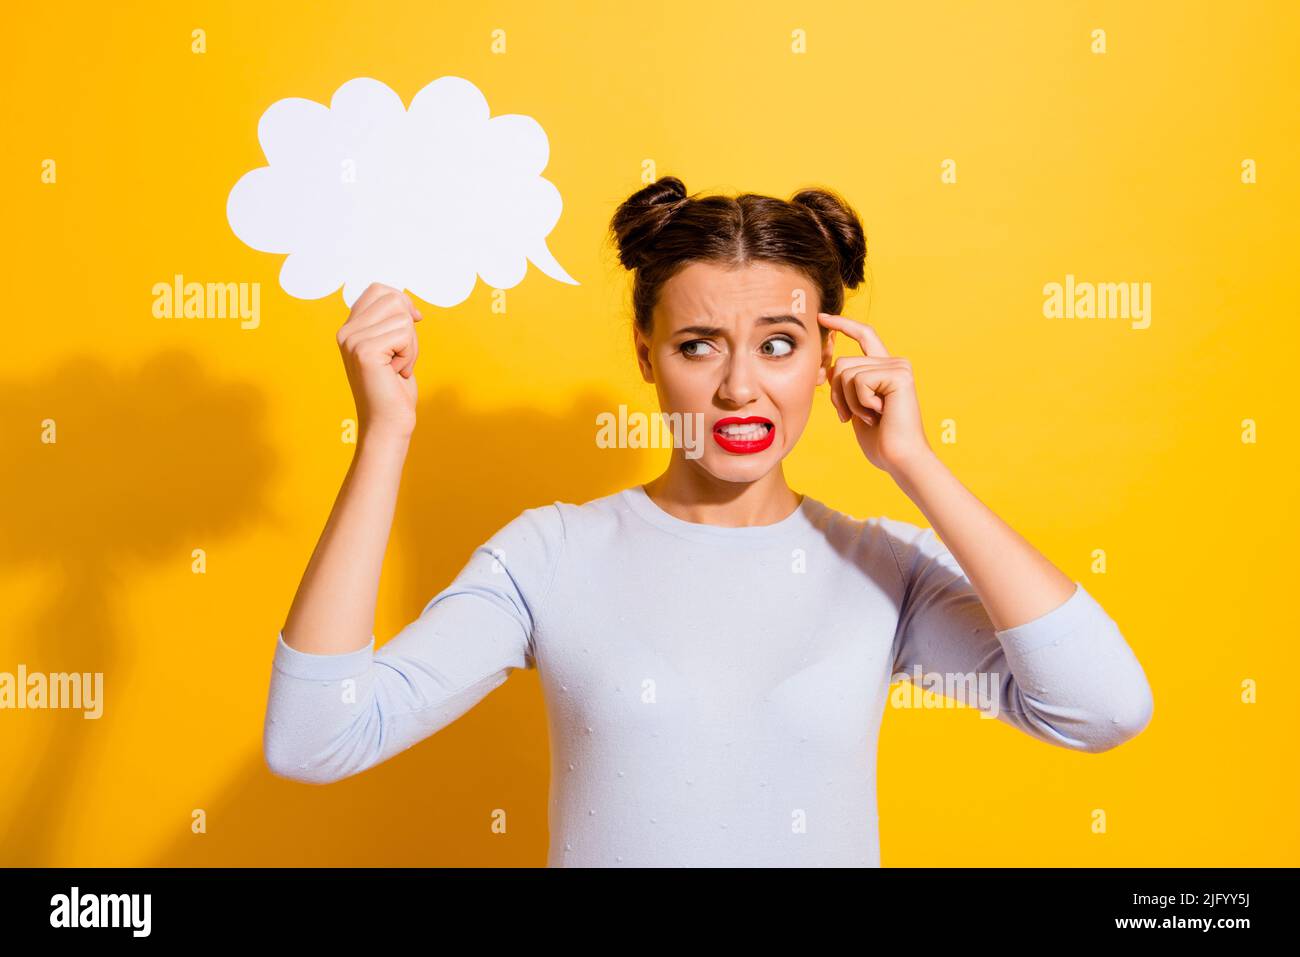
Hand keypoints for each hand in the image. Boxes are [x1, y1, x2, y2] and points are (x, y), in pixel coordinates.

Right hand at [337, 282, 422, 438]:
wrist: (388, 423)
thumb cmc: (394, 389)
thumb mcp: (393, 348)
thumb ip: (390, 323)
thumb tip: (407, 303)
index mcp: (349, 328)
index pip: (378, 289)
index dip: (403, 302)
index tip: (415, 321)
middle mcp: (346, 331)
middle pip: (393, 299)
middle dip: (409, 327)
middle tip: (401, 355)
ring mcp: (352, 340)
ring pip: (402, 318)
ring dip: (411, 345)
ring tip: (398, 366)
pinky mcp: (365, 351)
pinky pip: (404, 335)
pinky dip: (410, 355)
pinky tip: (397, 373)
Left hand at [817, 312, 933, 475]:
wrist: (900, 458)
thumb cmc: (880, 440)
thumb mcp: (855, 407)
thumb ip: (845, 385)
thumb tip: (826, 367)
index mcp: (885, 369)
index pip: (863, 336)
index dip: (842, 325)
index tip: (822, 317)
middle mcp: (894, 362)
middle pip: (841, 363)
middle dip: (836, 394)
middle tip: (852, 417)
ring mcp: (899, 366)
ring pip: (845, 372)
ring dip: (848, 402)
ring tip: (869, 417)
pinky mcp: (900, 374)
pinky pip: (858, 381)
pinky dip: (859, 403)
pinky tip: (878, 415)